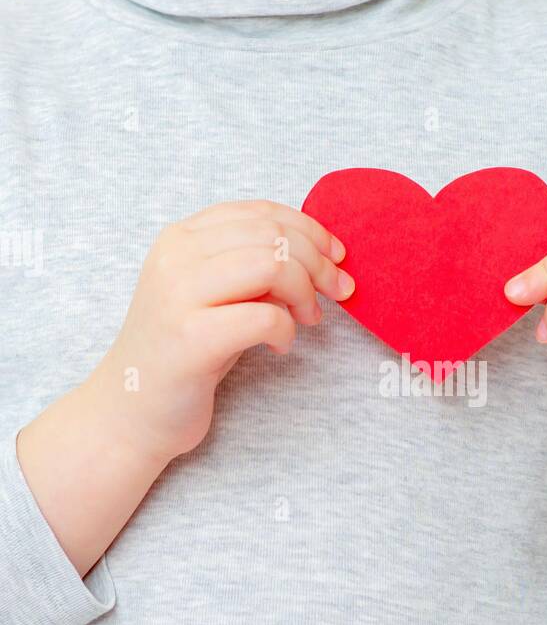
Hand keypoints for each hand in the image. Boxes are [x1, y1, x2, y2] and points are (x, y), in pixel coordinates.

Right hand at [88, 199, 354, 464]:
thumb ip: (248, 265)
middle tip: (338, 292)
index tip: (336, 256)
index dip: (310, 229)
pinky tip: (280, 346)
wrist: (130, 412)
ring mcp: (178, 296)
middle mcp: (175, 258)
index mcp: (180, 238)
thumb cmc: (182, 353)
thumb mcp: (212, 295)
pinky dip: (286, 330)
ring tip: (308, 318)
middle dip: (319, 262)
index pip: (259, 212)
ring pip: (272, 265)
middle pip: (272, 235)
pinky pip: (265, 316)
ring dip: (306, 292)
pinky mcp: (191, 338)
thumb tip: (316, 253)